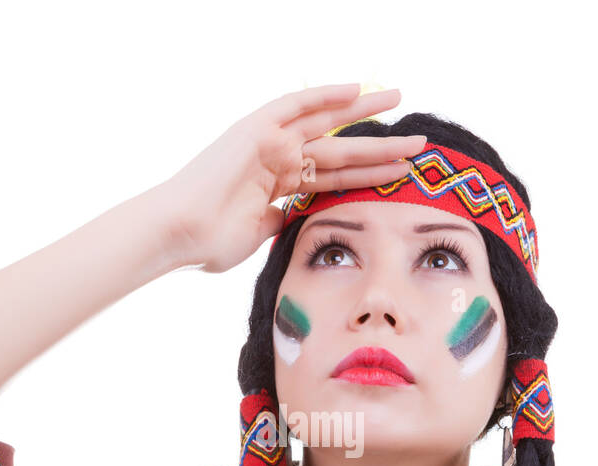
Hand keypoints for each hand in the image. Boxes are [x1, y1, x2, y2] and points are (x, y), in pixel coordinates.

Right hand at [160, 83, 425, 273]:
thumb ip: (280, 224)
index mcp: (279, 187)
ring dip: (364, 114)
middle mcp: (277, 159)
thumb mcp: (257, 236)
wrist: (179, 233)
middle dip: (381, 146)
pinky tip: (356, 90)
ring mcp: (268, 143)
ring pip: (326, 126)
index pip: (335, 178)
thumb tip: (297, 224)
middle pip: (340, 150)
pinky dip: (323, 96)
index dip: (369, 175)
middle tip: (419, 141)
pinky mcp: (256, 130)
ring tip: (399, 101)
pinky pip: (295, 106)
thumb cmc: (207, 243)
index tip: (401, 174)